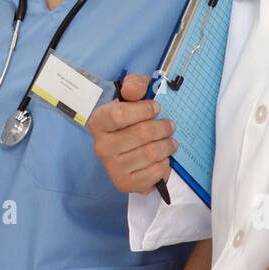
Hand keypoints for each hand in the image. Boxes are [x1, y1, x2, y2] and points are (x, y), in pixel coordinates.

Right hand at [86, 73, 176, 194]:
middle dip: (163, 127)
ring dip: (167, 145)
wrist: (129, 147)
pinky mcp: (124, 184)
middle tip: (170, 125)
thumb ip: (134, 85)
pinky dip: (165, 164)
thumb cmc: (132, 117)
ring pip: (151, 153)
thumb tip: (132, 92)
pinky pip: (155, 173)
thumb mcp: (133, 94)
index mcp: (98, 122)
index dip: (144, 110)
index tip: (156, 108)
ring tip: (170, 142)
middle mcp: (100, 146)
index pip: (120, 114)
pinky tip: (162, 159)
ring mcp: (111, 167)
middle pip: (141, 134)